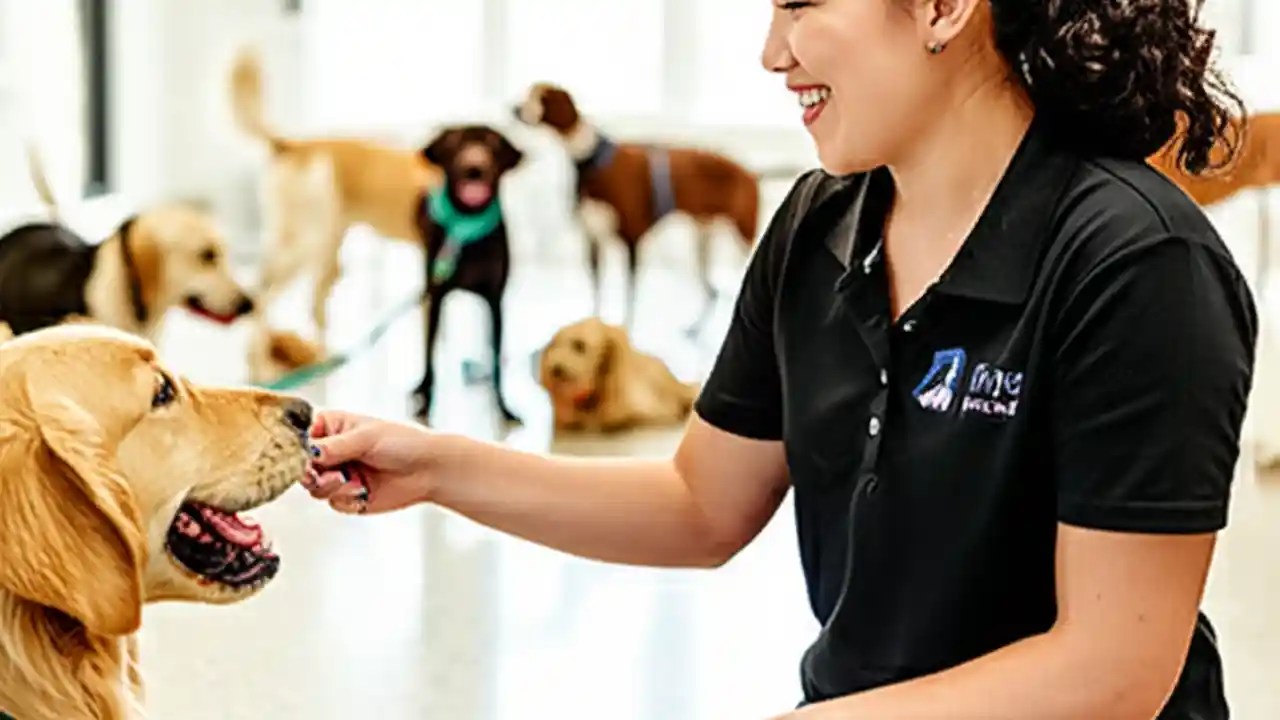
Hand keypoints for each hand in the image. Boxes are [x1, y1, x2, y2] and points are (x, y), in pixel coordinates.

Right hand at [304, 409, 440, 514]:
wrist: (428, 470)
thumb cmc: (402, 442)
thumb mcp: (366, 437)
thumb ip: (334, 447)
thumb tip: (308, 454)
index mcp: (331, 427)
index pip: (298, 436)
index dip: (295, 449)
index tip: (302, 457)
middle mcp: (330, 451)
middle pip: (301, 466)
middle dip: (311, 473)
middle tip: (322, 475)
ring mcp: (337, 474)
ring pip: (314, 487)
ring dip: (330, 486)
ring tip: (350, 480)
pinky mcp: (347, 495)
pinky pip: (332, 502)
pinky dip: (345, 498)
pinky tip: (364, 490)